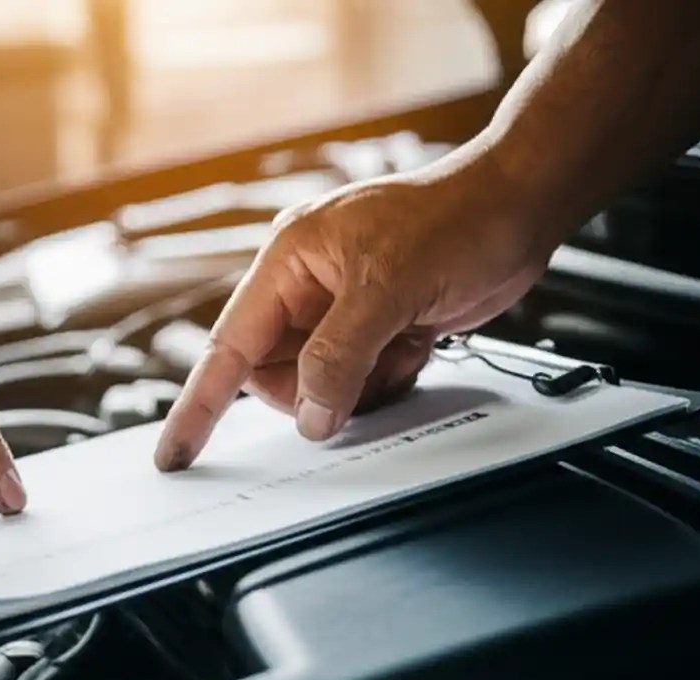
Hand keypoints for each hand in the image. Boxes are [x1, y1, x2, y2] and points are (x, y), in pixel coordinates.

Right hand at [154, 152, 554, 470]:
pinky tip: (416, 342)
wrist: (523, 206)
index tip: (175, 453)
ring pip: (318, 387)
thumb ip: (338, 355)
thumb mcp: (387, 287)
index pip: (228, 345)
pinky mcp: (376, 330)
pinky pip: (359, 385)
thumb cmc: (457, 217)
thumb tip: (310, 414)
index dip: (199, 404)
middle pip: (273, 376)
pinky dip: (388, 378)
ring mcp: (342, 311)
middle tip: (364, 363)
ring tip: (399, 343)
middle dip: (315, 388)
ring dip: (360, 385)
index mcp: (288, 262)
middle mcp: (306, 288)